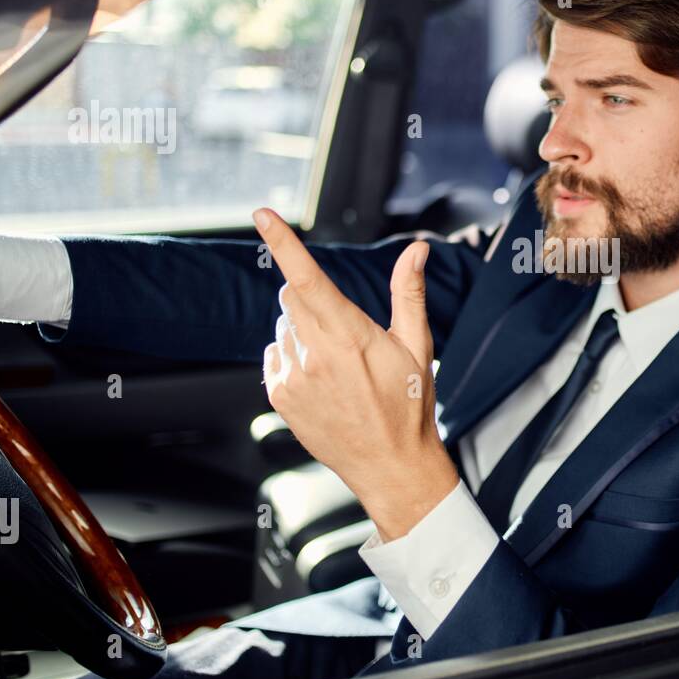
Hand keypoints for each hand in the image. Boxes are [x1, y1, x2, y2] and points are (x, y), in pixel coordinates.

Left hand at [253, 208, 457, 541]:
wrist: (391, 465)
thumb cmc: (410, 405)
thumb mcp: (417, 345)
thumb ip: (409, 292)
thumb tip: (417, 250)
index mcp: (350, 335)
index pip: (307, 277)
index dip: (281, 242)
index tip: (262, 214)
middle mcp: (315, 354)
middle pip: (293, 297)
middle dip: (314, 299)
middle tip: (346, 331)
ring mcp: (293, 377)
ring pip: (284, 327)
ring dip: (304, 332)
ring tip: (338, 365)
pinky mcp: (280, 396)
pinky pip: (275, 355)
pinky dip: (292, 357)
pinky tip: (321, 379)